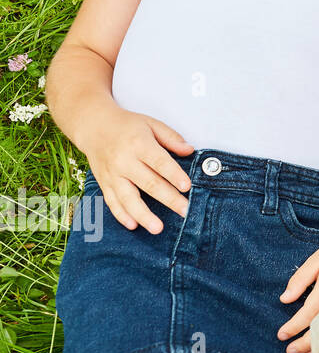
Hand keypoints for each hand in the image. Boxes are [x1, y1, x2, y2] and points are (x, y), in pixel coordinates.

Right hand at [82, 108, 194, 233]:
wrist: (93, 126)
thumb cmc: (127, 125)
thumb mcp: (152, 124)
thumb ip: (171, 138)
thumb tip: (190, 150)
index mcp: (139, 144)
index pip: (159, 162)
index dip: (174, 175)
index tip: (187, 187)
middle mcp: (124, 161)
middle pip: (148, 183)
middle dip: (168, 199)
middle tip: (184, 211)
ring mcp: (112, 174)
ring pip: (128, 198)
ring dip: (143, 215)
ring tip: (157, 228)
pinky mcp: (103, 183)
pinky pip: (112, 202)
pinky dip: (121, 215)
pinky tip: (133, 225)